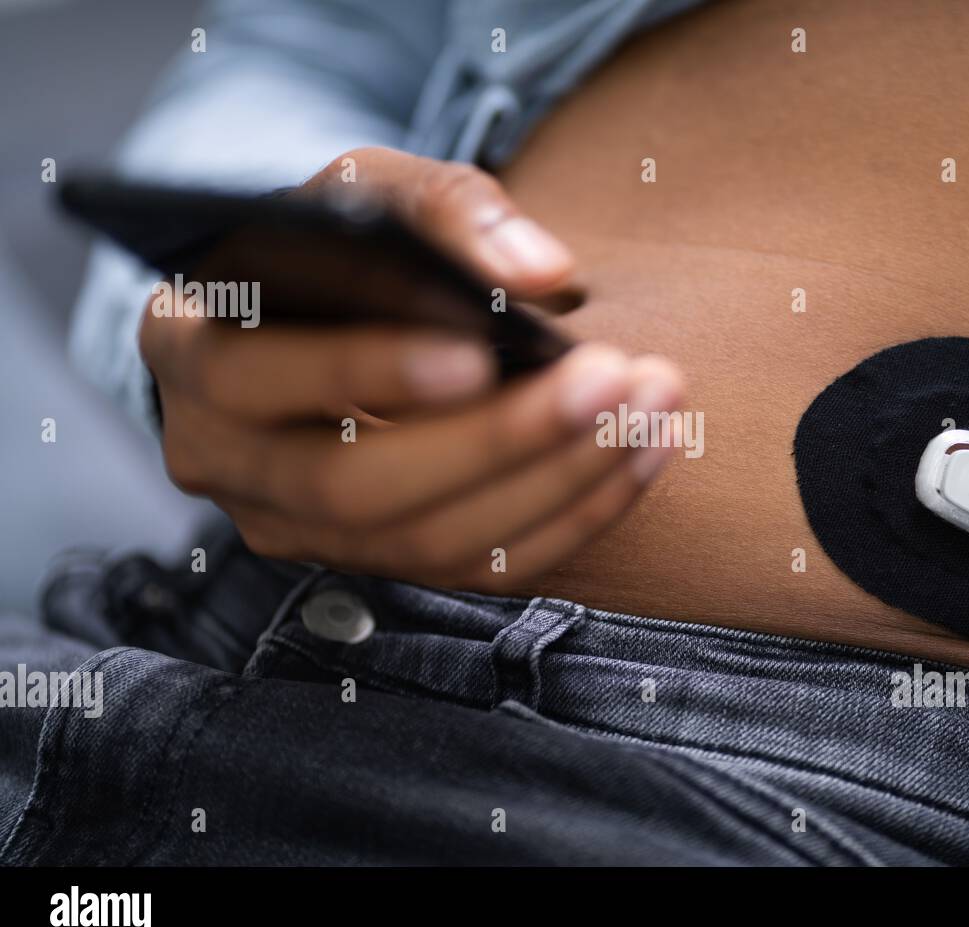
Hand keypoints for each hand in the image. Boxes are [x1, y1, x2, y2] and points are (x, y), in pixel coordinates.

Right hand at [139, 147, 682, 589]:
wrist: (322, 316)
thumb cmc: (338, 245)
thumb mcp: (371, 190)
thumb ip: (449, 210)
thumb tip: (546, 275)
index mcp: (193, 350)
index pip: (259, 377)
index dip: (368, 372)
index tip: (479, 351)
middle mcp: (225, 457)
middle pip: (354, 485)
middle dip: (495, 440)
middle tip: (608, 381)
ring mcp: (297, 527)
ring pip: (426, 542)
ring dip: (557, 482)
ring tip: (652, 411)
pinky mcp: (375, 562)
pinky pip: (475, 570)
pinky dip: (572, 517)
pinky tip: (641, 456)